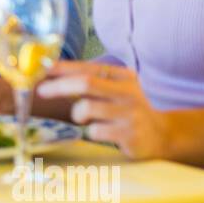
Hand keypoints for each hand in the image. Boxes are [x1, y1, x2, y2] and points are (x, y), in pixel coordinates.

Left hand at [36, 61, 169, 159]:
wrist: (161, 136)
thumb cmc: (127, 111)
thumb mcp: (116, 90)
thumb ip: (91, 82)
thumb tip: (53, 74)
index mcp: (123, 76)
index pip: (88, 67)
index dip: (63, 67)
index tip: (43, 68)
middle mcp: (128, 91)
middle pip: (86, 83)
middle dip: (59, 86)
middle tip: (42, 91)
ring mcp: (130, 113)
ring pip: (87, 108)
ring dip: (77, 113)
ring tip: (82, 117)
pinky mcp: (129, 134)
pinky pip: (95, 131)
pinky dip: (90, 132)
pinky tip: (100, 132)